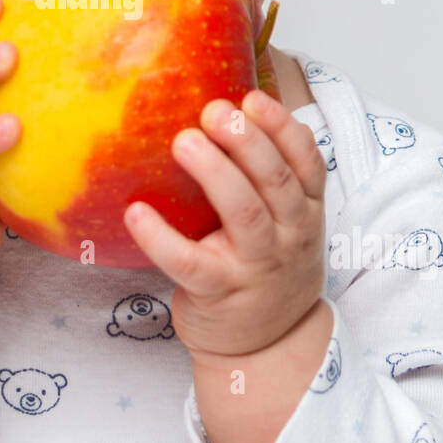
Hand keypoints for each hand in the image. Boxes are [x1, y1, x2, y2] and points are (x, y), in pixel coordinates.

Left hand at [123, 89, 327, 358]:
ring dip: (215, 173)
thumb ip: (270, 175)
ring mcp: (256, 266)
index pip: (306, 161)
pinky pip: (189, 262)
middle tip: (214, 110)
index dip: (282, 127)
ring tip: (184, 141)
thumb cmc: (265, 266)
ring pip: (243, 214)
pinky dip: (160, 237)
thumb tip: (228, 107)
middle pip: (275, 180)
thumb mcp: (286, 221)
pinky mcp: (219, 292)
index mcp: (305, 209)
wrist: (266, 345)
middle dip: (247, 140)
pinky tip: (135, 213)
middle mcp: (289, 234)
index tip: (252, 97)